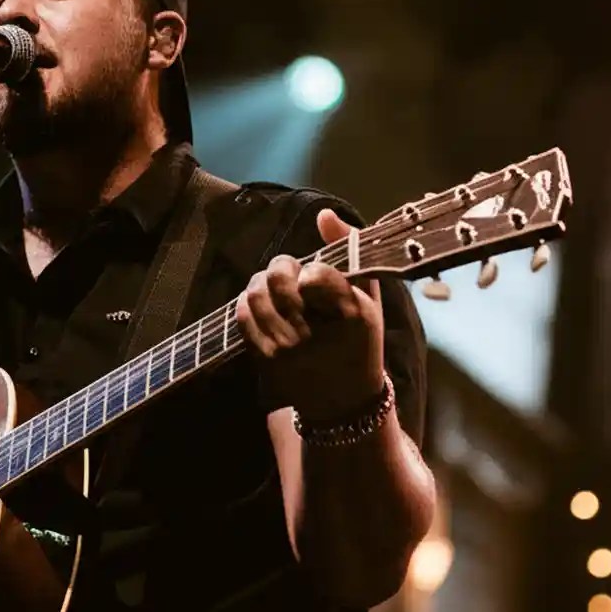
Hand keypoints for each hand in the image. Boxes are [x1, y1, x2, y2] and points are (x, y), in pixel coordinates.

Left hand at [236, 208, 384, 421]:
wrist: (343, 398)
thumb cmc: (359, 339)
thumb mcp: (368, 295)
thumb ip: (349, 250)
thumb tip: (324, 213)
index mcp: (351, 314)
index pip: (315, 275)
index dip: (310, 270)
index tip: (314, 277)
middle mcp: (317, 332)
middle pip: (278, 278)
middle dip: (281, 268)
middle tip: (290, 275)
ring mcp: (287, 347)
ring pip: (255, 293)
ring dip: (262, 283)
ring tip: (275, 290)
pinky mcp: (265, 359)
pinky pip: (242, 317)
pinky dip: (248, 303)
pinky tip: (263, 307)